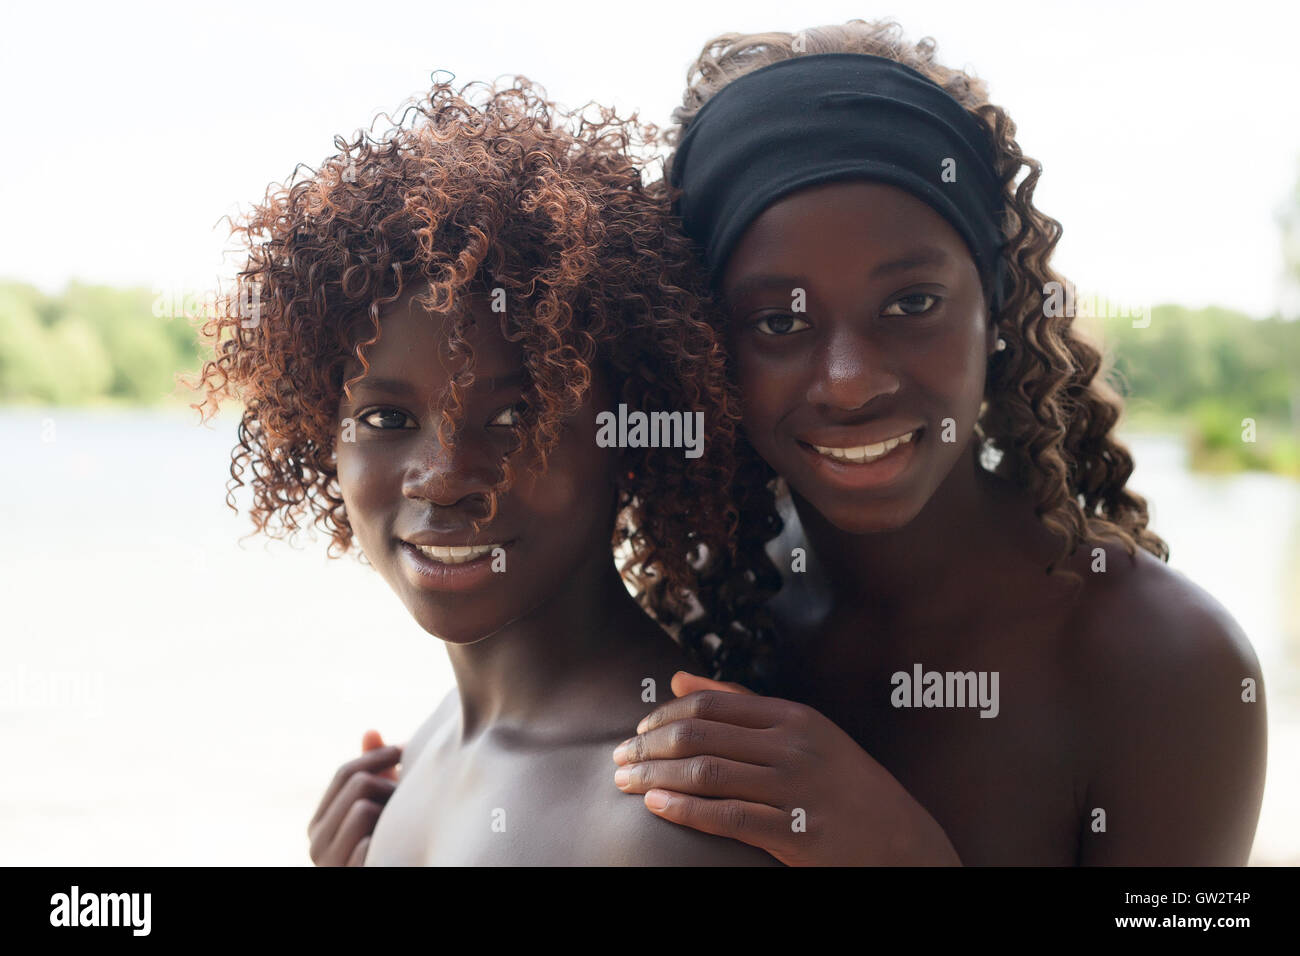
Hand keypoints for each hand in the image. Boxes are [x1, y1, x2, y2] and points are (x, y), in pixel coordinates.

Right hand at [307, 729, 402, 865]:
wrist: (389, 871)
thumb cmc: (387, 842)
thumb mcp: (377, 805)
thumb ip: (371, 772)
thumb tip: (371, 731)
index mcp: (319, 823)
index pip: (344, 773)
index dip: (377, 756)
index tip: (405, 749)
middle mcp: (316, 844)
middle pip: (357, 785)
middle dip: (388, 782)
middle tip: (408, 792)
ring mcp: (331, 864)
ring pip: (364, 809)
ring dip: (392, 810)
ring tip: (404, 821)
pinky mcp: (351, 875)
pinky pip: (370, 845)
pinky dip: (387, 842)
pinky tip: (399, 846)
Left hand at [611, 672, 960, 865]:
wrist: (904, 843)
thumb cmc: (847, 785)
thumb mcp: (806, 733)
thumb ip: (742, 705)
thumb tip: (679, 680)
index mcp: (795, 717)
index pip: (710, 706)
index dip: (663, 716)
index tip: (638, 730)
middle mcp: (793, 747)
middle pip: (698, 737)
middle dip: (647, 747)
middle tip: (618, 759)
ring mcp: (795, 789)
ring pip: (705, 774)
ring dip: (654, 777)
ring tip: (625, 783)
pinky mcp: (795, 834)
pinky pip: (725, 816)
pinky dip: (683, 809)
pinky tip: (656, 807)